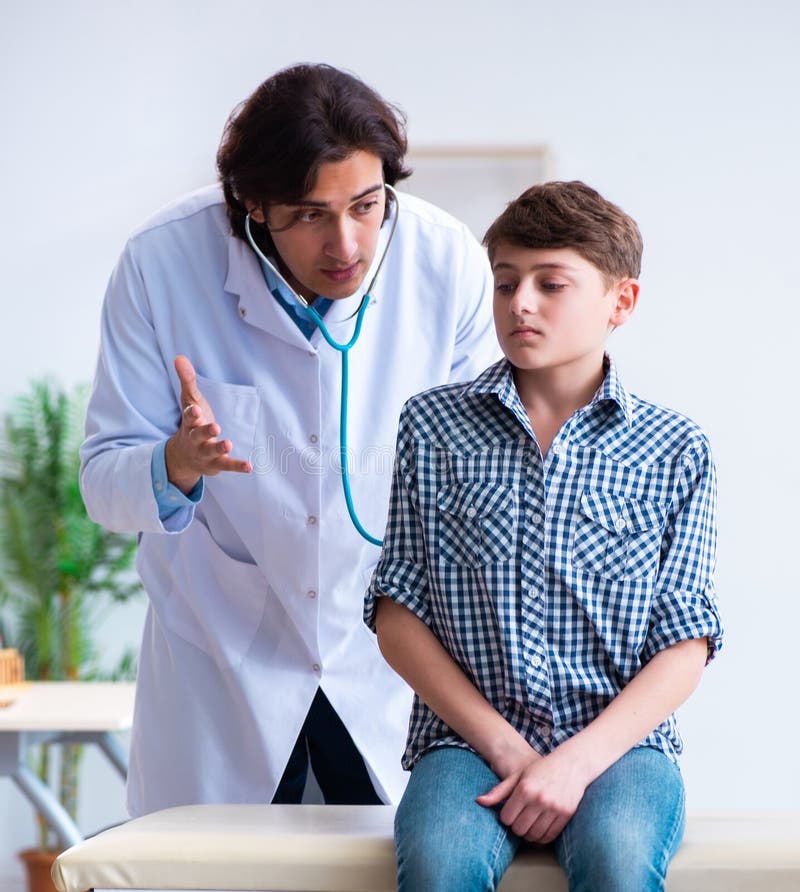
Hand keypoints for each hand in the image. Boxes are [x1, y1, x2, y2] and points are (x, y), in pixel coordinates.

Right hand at [164, 355, 251, 493]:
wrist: (184, 457)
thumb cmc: (192, 423)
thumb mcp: (190, 401)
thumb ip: (187, 381)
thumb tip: (179, 357)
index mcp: (190, 423)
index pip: (189, 417)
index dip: (192, 413)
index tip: (195, 409)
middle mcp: (195, 439)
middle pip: (198, 435)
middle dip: (205, 431)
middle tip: (215, 427)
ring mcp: (205, 453)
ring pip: (211, 452)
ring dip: (219, 448)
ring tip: (228, 444)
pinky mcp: (216, 464)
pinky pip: (227, 465)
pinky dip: (238, 466)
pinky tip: (249, 466)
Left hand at [477, 746, 588, 844]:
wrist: (571, 765)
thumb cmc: (541, 770)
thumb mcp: (518, 776)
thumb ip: (499, 791)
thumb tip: (479, 802)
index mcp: (524, 788)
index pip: (506, 817)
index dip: (506, 818)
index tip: (510, 813)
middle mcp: (539, 799)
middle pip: (519, 829)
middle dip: (516, 827)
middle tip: (519, 820)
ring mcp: (554, 808)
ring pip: (534, 835)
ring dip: (529, 834)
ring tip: (528, 825)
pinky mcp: (566, 815)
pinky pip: (550, 836)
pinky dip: (542, 838)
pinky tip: (539, 830)